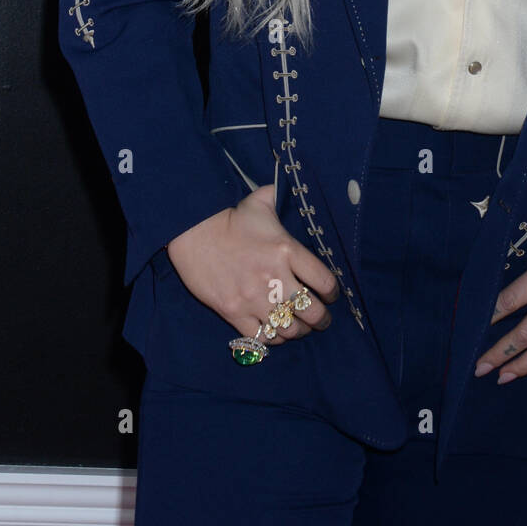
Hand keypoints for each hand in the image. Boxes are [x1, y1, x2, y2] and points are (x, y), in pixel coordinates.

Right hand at [165, 184, 338, 344]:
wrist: (193, 231)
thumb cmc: (231, 217)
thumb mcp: (262, 201)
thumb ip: (283, 197)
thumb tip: (295, 187)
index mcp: (287, 250)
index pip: (325, 282)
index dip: (333, 293)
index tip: (331, 296)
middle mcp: (275, 277)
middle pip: (312, 312)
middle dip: (321, 319)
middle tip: (321, 320)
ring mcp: (253, 298)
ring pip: (289, 329)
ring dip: (299, 331)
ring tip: (300, 328)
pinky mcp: (233, 312)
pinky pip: (262, 337)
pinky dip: (273, 338)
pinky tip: (276, 332)